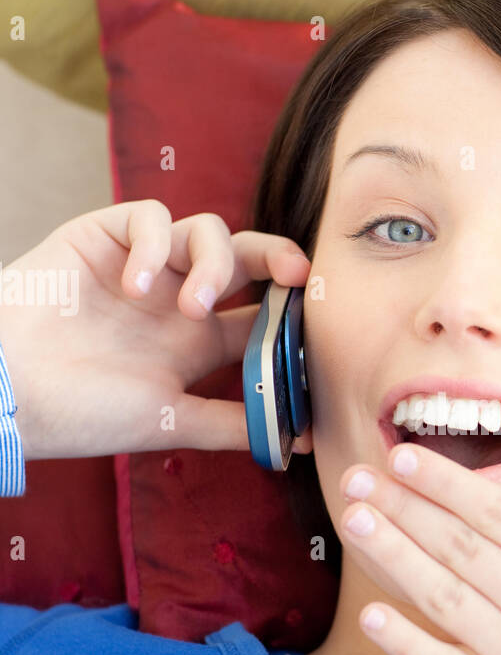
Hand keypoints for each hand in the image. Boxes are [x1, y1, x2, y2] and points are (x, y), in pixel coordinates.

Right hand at [0, 200, 312, 460]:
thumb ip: (234, 424)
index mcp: (197, 344)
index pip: (261, 315)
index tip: (316, 318)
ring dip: (214, 262)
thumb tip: (302, 439)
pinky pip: (149, 215)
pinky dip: (154, 243)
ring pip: (208, 230)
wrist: (8, 394)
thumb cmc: (81, 414)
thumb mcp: (169, 422)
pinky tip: (136, 284)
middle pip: (247, 260)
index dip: (291, 311)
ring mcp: (143, 267)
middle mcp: (176, 300)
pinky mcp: (104, 238)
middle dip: (278, 257)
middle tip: (294, 273)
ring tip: (192, 306)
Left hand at [338, 442, 500, 654]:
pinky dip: (406, 644)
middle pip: (459, 546)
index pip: (500, 515)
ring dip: (393, 555)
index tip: (406, 457)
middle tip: (357, 479)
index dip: (447, 484)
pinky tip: (372, 616)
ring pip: (442, 596)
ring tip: (354, 522)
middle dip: (404, 507)